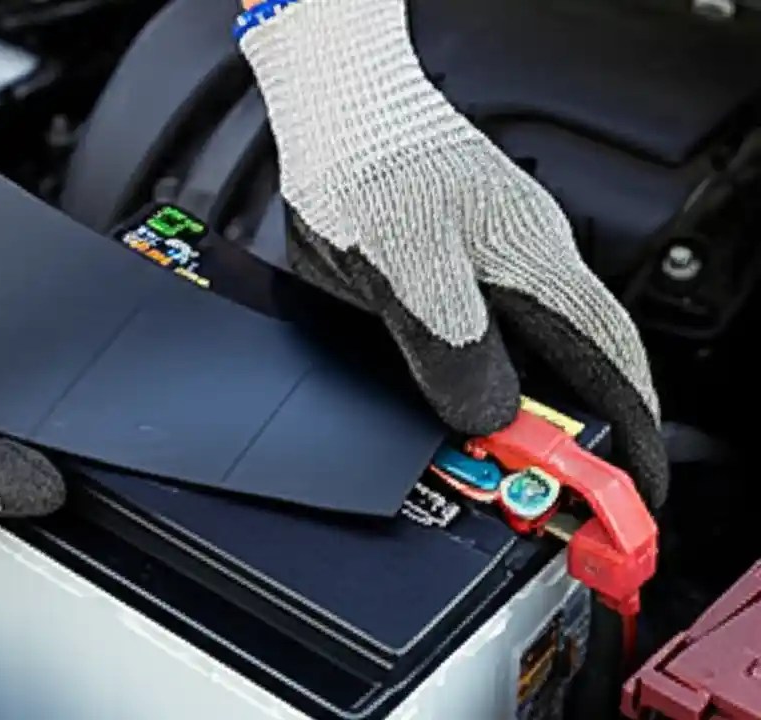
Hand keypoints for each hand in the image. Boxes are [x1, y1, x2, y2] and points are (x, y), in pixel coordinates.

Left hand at [237, 0, 667, 506]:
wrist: (335, 114)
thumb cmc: (367, 169)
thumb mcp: (404, 270)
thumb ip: (449, 344)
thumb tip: (487, 413)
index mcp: (535, 265)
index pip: (610, 359)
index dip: (628, 428)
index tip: (633, 485)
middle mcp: (529, 261)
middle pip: (581, 360)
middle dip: (583, 429)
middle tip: (566, 490)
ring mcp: (498, 256)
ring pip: (537, 348)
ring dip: (533, 405)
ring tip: (512, 461)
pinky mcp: (461, 257)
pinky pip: (496, 330)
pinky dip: (493, 375)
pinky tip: (465, 395)